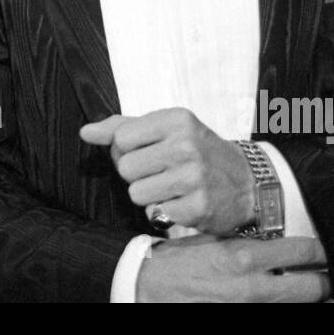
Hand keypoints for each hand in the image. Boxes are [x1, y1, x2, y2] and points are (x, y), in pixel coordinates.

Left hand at [80, 108, 254, 235]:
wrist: (248, 182)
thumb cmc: (198, 151)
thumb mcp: (166, 129)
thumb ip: (122, 127)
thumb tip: (86, 132)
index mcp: (176, 120)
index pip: (121, 138)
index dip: (126, 150)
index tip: (146, 152)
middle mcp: (186, 145)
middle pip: (126, 168)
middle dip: (137, 175)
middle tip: (160, 172)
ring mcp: (194, 177)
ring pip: (136, 193)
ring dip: (149, 195)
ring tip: (171, 187)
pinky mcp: (198, 207)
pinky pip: (155, 214)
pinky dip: (164, 212)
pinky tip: (182, 201)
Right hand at [136, 234, 329, 301]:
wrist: (150, 288)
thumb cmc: (178, 262)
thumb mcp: (214, 240)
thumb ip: (247, 244)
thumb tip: (277, 246)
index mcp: (245, 257)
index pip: (303, 252)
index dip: (320, 251)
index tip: (323, 252)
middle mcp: (253, 286)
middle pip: (312, 288)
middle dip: (323, 283)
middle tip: (326, 278)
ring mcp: (248, 307)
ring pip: (296, 304)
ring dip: (307, 298)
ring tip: (314, 294)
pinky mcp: (239, 317)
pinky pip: (274, 313)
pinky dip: (283, 306)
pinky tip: (284, 301)